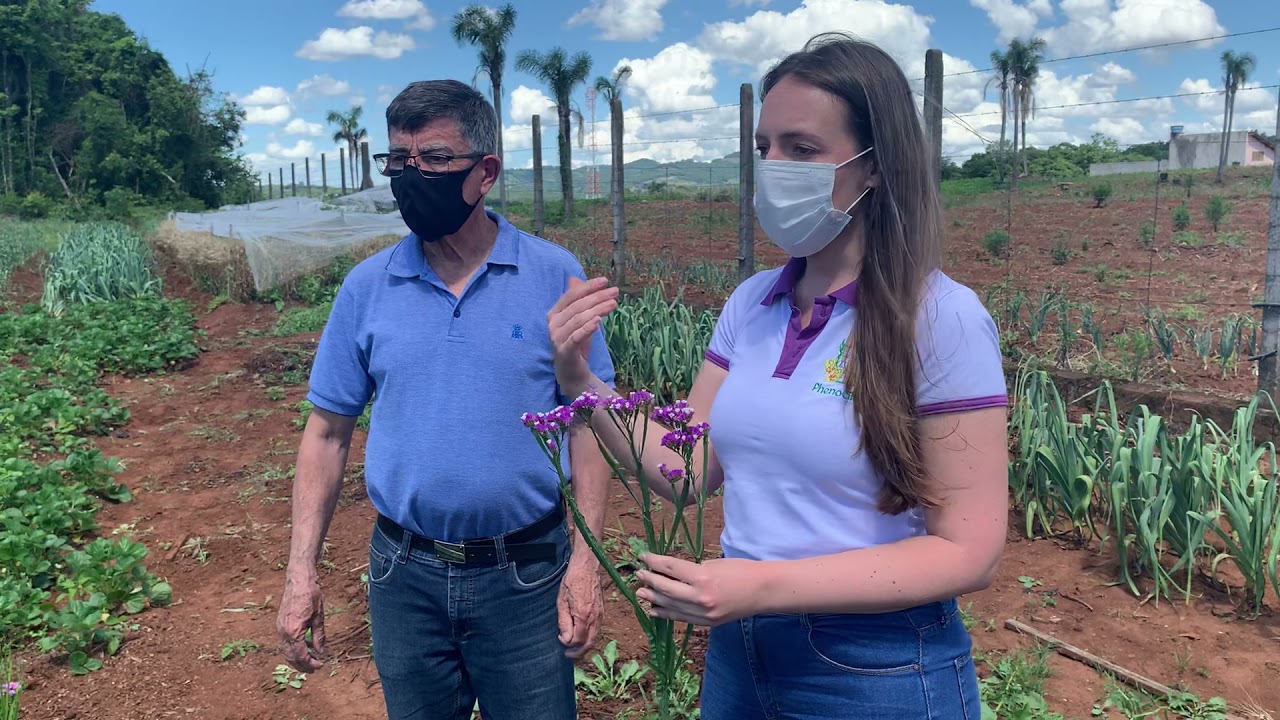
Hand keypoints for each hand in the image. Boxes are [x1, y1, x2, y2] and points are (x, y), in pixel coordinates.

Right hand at [278, 574, 326, 672]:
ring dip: (297, 658)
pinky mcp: (280, 623)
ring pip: (286, 650)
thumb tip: (320, 652)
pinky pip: (285, 642)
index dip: (310, 663)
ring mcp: (280, 628)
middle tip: (314, 669)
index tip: (320, 666)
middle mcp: (283, 631)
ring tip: (310, 661)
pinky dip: (294, 648)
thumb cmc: (311, 595)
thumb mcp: (319, 617)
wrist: (299, 579)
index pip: (300, 655)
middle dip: (302, 665)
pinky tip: (305, 647)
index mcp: (293, 631)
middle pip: (290, 656)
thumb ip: (319, 636)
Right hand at [548, 277, 617, 394]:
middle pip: (577, 306)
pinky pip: (576, 337)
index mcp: (555, 313)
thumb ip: (578, 302)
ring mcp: (557, 338)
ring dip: (598, 310)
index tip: (605, 281)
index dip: (588, 287)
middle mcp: (553, 324)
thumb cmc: (576, 345)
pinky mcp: (564, 351)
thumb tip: (575, 279)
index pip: (571, 295)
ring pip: (578, 319)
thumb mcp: (579, 321)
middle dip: (597, 297)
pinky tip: (599, 320)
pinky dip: (587, 327)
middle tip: (615, 292)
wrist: (573, 373)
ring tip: (613, 304)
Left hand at [557, 560, 603, 658]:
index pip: (578, 640)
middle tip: (569, 655)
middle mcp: (594, 618)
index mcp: (583, 615)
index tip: (560, 640)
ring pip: (595, 637)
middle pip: (590, 643)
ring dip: (585, 646)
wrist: (586, 567)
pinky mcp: (602, 611)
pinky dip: (590, 637)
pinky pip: (597, 629)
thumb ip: (564, 622)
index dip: (568, 644)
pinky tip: (582, 636)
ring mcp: (600, 615)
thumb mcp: (562, 602)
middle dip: (579, 652)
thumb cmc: (571, 582)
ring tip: (575, 649)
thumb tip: (565, 639)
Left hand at [634, 554, 763, 626]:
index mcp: (702, 577)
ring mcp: (703, 613)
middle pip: (666, 588)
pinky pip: (681, 618)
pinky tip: (655, 609)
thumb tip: (670, 574)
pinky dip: (666, 613)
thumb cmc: (741, 571)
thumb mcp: (714, 564)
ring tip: (641, 592)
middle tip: (639, 574)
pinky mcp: (707, 623)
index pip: (670, 568)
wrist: (763, 591)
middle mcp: (700, 598)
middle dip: (650, 580)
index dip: (654, 561)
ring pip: (671, 606)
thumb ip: (691, 571)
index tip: (643, 557)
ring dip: (654, 598)